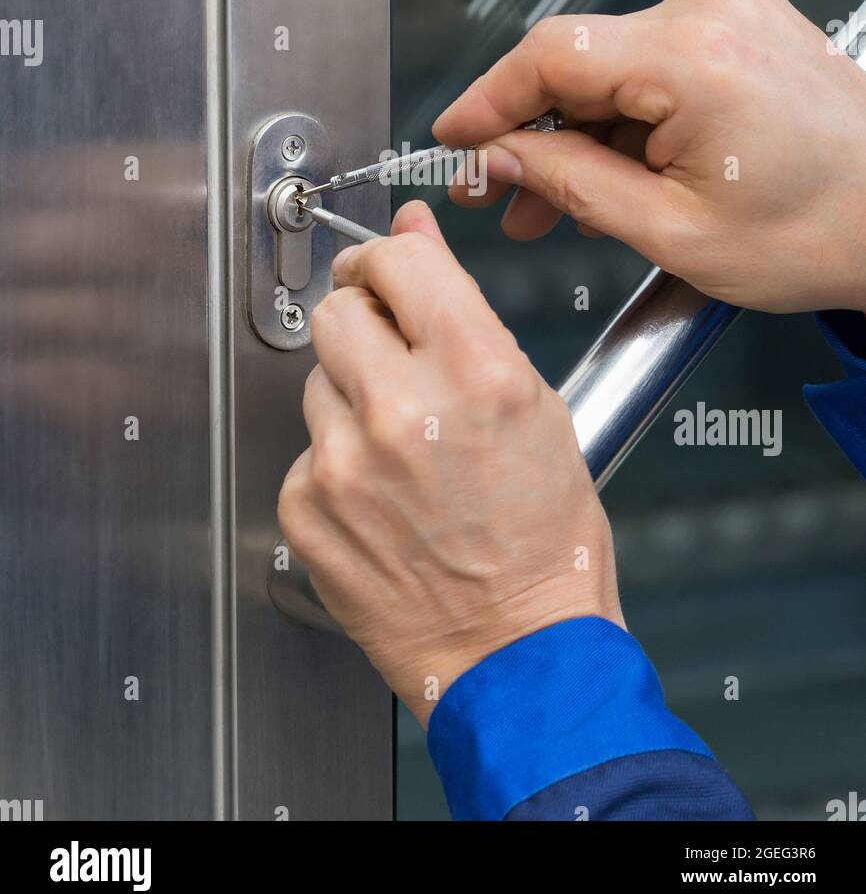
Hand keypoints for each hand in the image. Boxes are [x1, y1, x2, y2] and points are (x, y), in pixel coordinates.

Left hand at [277, 201, 622, 724]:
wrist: (517, 655)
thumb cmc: (544, 542)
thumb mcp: (536, 406)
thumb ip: (464, 313)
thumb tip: (414, 238)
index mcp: (475, 372)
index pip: (397, 260)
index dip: (388, 257)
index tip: (384, 269)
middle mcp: (402, 410)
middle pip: (337, 310)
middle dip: (363, 322)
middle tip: (392, 356)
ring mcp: (344, 462)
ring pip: (316, 378)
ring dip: (351, 396)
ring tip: (402, 448)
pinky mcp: (306, 508)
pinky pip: (304, 448)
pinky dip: (336, 461)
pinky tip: (381, 496)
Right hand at [435, 0, 865, 313]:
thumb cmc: (817, 233)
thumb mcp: (675, 232)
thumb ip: (571, 184)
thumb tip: (499, 159)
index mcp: (695, 58)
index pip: (551, 54)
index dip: (488, 98)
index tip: (454, 139)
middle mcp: (712, 11)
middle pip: (579, 61)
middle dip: (535, 135)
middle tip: (502, 199)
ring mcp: (731, 7)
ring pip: (612, 66)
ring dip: (580, 133)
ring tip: (556, 206)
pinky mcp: (740, 19)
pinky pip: (652, 62)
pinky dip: (625, 116)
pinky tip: (611, 172)